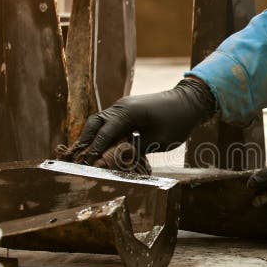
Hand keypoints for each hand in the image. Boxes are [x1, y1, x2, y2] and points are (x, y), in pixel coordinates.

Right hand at [74, 79, 215, 163]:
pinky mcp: (129, 112)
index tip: (86, 163)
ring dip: (92, 138)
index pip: (104, 133)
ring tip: (84, 154)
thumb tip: (115, 161)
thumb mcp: (158, 141)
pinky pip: (111, 123)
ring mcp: (124, 108)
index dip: (94, 149)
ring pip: (101, 123)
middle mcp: (121, 107)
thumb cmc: (177, 121)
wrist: (190, 102)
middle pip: (95, 124)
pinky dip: (104, 135)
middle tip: (76, 158)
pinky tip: (102, 148)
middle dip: (85, 141)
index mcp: (127, 112)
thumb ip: (135, 151)